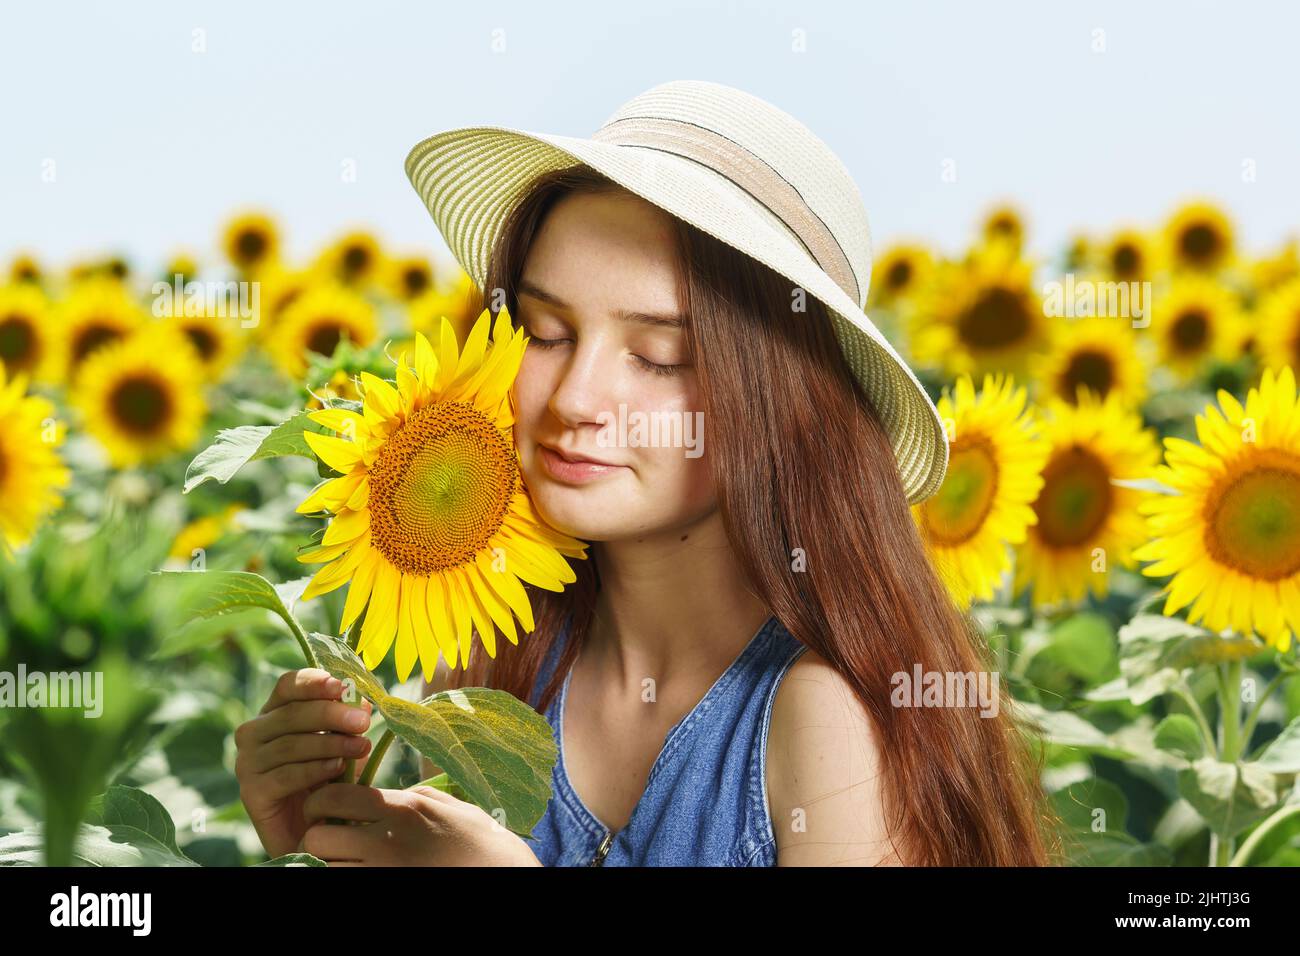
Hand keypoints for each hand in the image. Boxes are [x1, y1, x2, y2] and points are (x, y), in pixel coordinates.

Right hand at [234, 668, 373, 858]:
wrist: (313, 828)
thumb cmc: (329, 779)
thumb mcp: (343, 743)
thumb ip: (348, 721)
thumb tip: (362, 699)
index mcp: (274, 712)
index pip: (287, 686)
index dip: (312, 682)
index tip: (340, 685)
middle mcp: (253, 733)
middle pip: (290, 714)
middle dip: (331, 714)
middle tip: (363, 721)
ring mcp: (247, 763)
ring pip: (289, 745)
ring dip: (329, 743)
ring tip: (361, 746)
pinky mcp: (251, 792)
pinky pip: (284, 775)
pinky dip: (314, 769)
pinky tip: (337, 768)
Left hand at [300, 783, 542, 865]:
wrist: (501, 873)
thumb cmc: (479, 839)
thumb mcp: (447, 806)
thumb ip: (412, 797)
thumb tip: (387, 793)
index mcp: (401, 808)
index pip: (333, 797)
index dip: (319, 803)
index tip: (327, 809)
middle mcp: (387, 840)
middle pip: (317, 838)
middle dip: (317, 839)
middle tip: (332, 840)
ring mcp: (384, 871)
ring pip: (326, 868)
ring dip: (330, 863)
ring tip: (349, 859)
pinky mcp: (385, 891)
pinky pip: (346, 884)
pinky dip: (346, 878)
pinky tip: (362, 872)